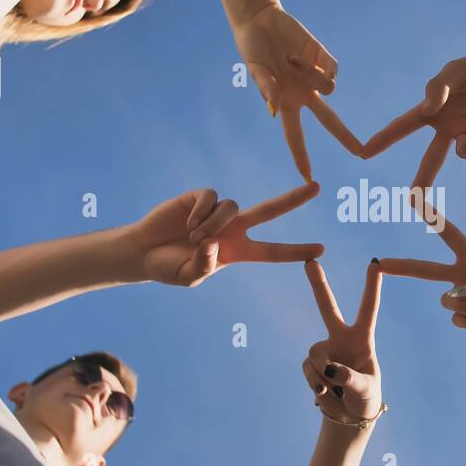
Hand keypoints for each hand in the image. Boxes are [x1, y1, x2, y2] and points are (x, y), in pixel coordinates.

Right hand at [128, 182, 323, 286]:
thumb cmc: (169, 268)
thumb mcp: (188, 277)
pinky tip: (186, 223)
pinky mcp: (200, 197)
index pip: (273, 251)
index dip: (296, 251)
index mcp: (238, 251)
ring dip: (213, 224)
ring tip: (195, 238)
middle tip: (317, 188)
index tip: (321, 250)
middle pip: (270, 210)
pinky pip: (211, 198)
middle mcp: (234, 228)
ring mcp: (218, 212)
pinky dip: (201, 212)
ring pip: (231, 207)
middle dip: (293, 199)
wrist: (144, 252)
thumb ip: (203, 266)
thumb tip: (213, 244)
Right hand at [232, 1, 362, 180]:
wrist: (261, 20)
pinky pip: (332, 69)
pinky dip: (317, 65)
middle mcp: (305, 94)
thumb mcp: (255, 70)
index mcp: (286, 103)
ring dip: (312, 78)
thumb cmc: (253, 49)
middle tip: (363, 153)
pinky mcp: (323, 58)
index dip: (301, 157)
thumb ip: (265, 88)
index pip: (295, 136)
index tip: (308, 178)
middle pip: (330, 121)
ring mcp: (316, 77)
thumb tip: (275, 108)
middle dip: (346, 137)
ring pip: (330, 89)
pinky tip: (301, 55)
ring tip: (290, 60)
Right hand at [301, 259, 383, 423]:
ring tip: (336, 389)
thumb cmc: (366, 397)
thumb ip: (349, 378)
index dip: (371, 287)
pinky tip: (324, 393)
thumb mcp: (365, 389)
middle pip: (327, 307)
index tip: (375, 263)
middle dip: (318, 285)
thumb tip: (330, 369)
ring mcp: (325, 350)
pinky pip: (308, 369)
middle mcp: (342, 339)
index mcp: (363, 339)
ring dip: (324, 376)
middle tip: (310, 261)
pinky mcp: (312, 365)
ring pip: (316, 354)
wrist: (350, 415)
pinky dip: (315, 383)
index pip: (368, 309)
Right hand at [362, 43, 465, 189]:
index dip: (383, 139)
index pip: (403, 127)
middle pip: (430, 160)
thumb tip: (428, 111)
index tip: (363, 152)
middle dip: (421, 182)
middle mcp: (449, 125)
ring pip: (461, 153)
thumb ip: (439, 87)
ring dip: (464, 147)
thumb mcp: (458, 70)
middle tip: (412, 201)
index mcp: (434, 110)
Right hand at [379, 212, 465, 339]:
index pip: (448, 232)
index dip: (430, 216)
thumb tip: (453, 299)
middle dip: (401, 266)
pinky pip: (457, 320)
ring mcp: (462, 297)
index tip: (413, 198)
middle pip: (425, 269)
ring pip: (447, 301)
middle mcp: (462, 275)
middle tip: (379, 263)